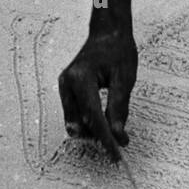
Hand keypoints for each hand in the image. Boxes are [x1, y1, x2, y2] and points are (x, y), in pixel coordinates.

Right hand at [58, 30, 137, 160]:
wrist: (107, 32)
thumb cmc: (117, 51)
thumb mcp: (124, 79)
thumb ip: (119, 108)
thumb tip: (118, 136)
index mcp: (81, 79)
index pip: (94, 118)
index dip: (106, 140)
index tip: (117, 156)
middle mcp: (67, 84)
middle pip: (82, 124)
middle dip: (100, 136)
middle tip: (121, 142)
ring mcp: (64, 87)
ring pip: (76, 123)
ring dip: (94, 130)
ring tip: (114, 125)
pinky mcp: (66, 89)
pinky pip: (75, 114)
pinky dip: (89, 121)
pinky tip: (104, 118)